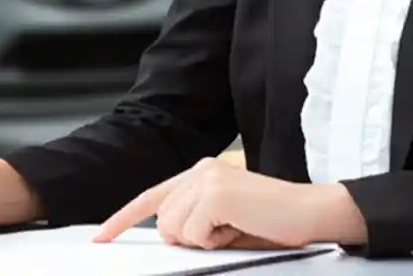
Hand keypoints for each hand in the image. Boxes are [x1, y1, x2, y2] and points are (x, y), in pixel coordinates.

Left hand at [93, 157, 364, 249]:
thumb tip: (168, 235)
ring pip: (174, 230)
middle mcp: (199, 170)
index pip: (151, 198)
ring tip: (235, 229)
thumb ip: (194, 220)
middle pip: (162, 221)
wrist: (310, 212)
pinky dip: (215, 241)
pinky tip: (239, 227)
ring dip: (203, 241)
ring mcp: (205, 179)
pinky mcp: (215, 194)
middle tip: (227, 233)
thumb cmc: (272, 222)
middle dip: (189, 239)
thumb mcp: (224, 220)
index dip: (122, 219)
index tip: (101, 238)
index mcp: (199, 173)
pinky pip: (194, 234)